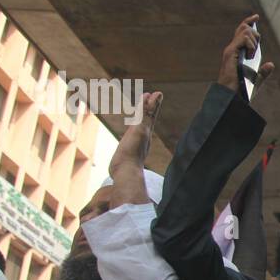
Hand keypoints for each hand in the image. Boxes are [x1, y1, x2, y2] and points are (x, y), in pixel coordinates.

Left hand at [108, 91, 161, 205]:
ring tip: (155, 93)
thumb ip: (124, 173)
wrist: (127, 176)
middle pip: (151, 119)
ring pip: (149, 115)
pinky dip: (147, 105)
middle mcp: (145, 139)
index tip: (150, 110)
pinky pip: (144, 114)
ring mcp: (143, 134)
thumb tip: (121, 186)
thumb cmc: (123, 177)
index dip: (149, 119)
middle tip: (157, 96)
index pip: (147, 128)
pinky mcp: (139, 130)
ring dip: (152, 103)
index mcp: (142, 145)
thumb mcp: (123, 171)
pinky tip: (148, 96)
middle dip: (154, 108)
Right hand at [218, 14, 275, 93]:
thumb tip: (271, 64)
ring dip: (253, 41)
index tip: (256, 16)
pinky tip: (250, 55)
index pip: (242, 32)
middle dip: (255, 35)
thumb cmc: (241, 91)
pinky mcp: (230, 53)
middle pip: (244, 28)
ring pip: (245, 31)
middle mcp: (233, 49)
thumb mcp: (256, 80)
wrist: (232, 96)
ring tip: (252, 55)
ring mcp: (231, 50)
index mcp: (237, 53)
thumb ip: (263, 72)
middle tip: (255, 51)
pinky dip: (251, 45)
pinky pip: (243, 39)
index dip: (249, 22)